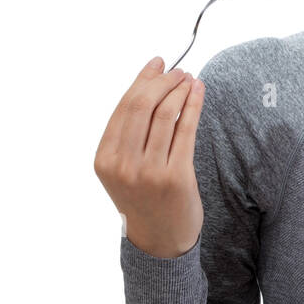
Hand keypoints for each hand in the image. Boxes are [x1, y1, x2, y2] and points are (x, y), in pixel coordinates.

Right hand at [94, 56, 205, 258]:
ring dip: (180, 90)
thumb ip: (128, 135)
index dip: (142, 81)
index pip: (123, 108)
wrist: (160, 239)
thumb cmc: (144, 198)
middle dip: (162, 82)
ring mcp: (149, 172)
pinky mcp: (176, 177)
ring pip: (165, 115)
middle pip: (141, 107)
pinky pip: (186, 131)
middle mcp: (123, 165)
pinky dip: (193, 106)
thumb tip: (148, 84)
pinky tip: (199, 92)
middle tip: (178, 70)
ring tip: (190, 79)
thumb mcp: (123, 169)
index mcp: (104, 159)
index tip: (157, 64)